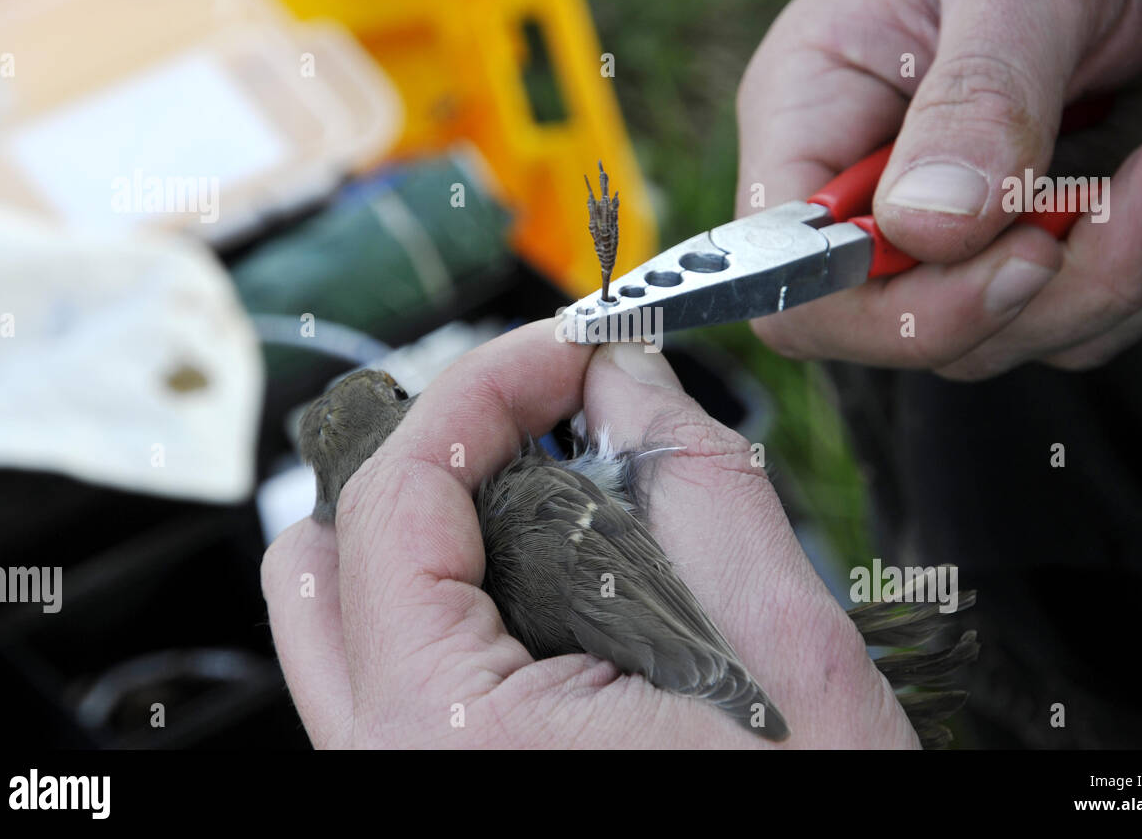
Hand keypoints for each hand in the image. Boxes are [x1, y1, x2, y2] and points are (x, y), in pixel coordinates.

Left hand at [261, 320, 916, 746]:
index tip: (564, 350)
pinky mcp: (441, 777)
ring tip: (540, 483)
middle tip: (542, 409)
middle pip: (331, 555)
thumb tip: (619, 374)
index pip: (397, 497)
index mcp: (451, 729)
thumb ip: (689, 478)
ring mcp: (410, 777)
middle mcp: (396, 765)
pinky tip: (539, 572)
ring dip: (435, 521)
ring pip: (345, 615)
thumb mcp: (781, 641)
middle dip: (440, 451)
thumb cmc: (811, 815)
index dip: (483, 387)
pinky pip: (388, 666)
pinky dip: (446, 591)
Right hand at [737, 0, 1141, 376]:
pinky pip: (1125, 301)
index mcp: (815, 123)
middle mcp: (882, 197)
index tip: (1023, 258)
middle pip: (933, 331)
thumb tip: (928, 230)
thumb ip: (974, 98)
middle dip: (1067, 285)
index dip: (897, 310)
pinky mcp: (1065, 236)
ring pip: (1040, 330)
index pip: (804, 278)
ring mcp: (975, 229)